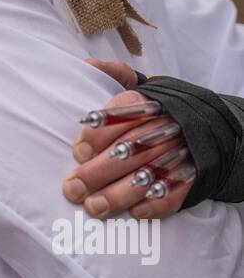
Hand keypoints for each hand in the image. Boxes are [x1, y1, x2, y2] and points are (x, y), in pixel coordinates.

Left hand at [61, 59, 195, 219]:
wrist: (203, 124)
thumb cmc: (156, 108)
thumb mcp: (138, 84)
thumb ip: (112, 73)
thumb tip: (87, 65)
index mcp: (150, 103)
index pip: (123, 116)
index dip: (98, 134)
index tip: (78, 152)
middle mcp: (165, 127)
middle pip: (130, 150)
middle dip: (99, 171)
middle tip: (73, 189)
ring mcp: (181, 152)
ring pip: (149, 175)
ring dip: (120, 193)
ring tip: (94, 207)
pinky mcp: (193, 175)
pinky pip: (177, 191)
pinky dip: (157, 203)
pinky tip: (135, 212)